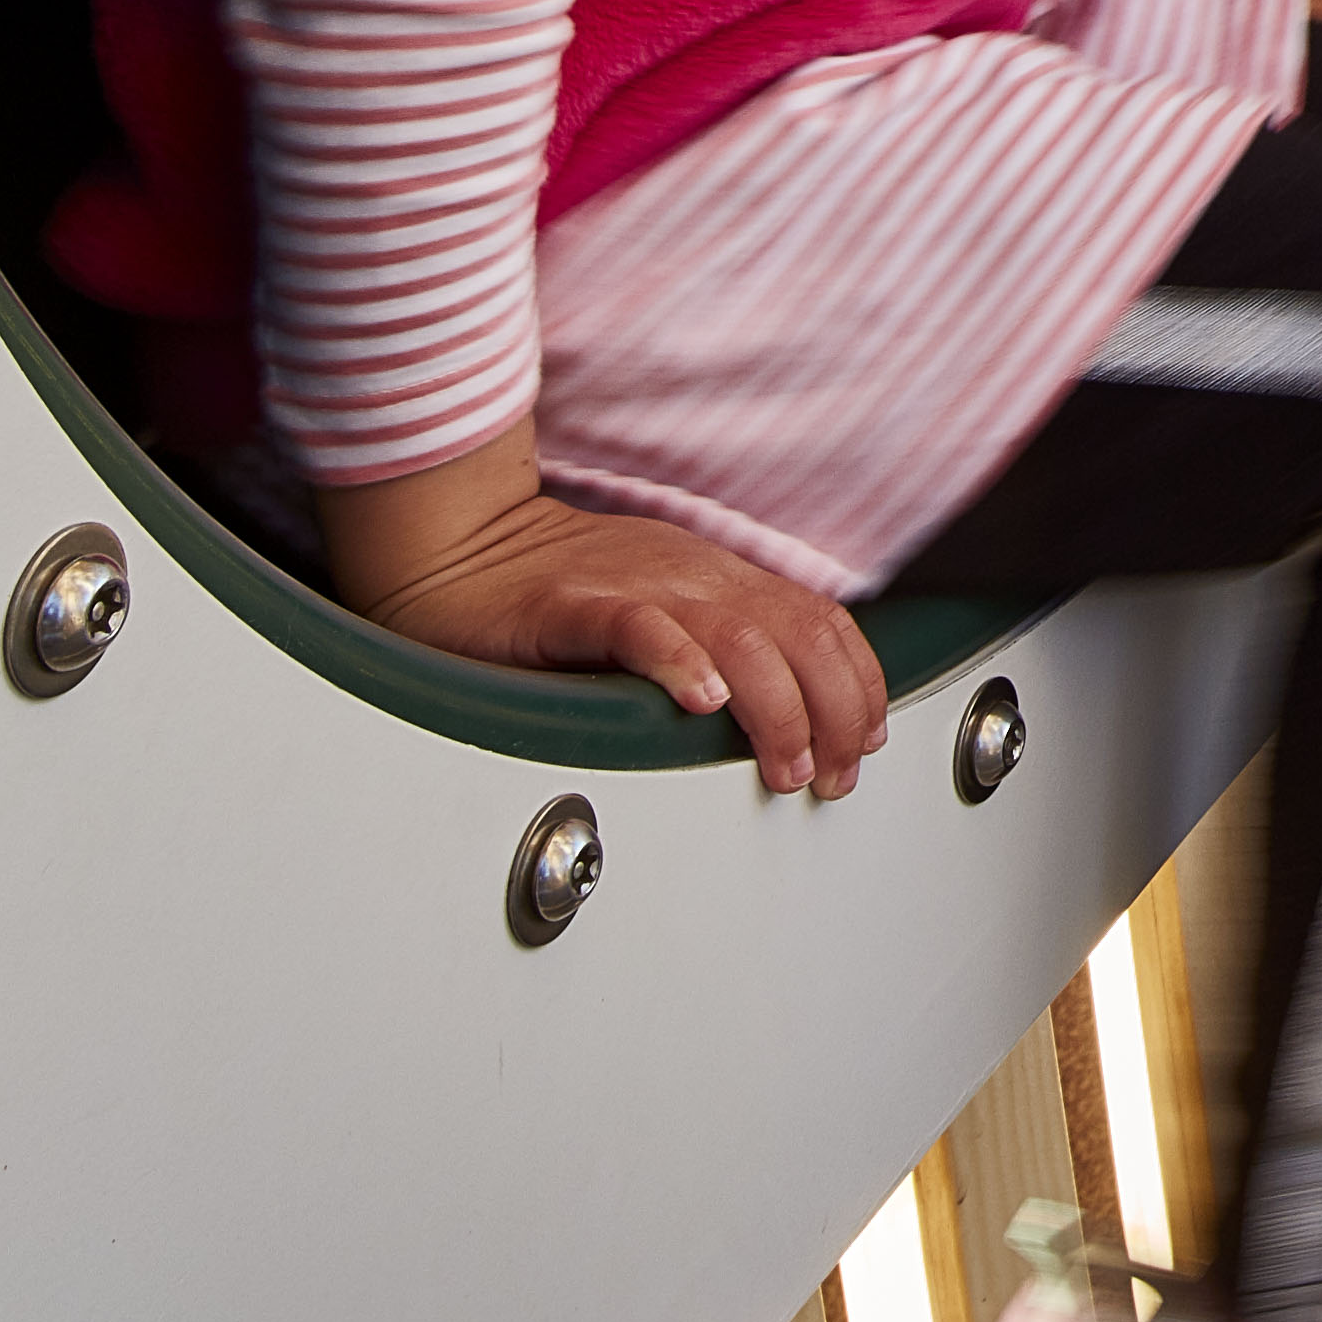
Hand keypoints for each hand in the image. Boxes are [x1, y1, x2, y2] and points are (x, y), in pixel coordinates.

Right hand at [317, 431, 886, 796]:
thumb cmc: (553, 590)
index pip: (821, 623)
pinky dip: (679, 662)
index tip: (864, 744)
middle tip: (830, 777)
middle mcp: (693, 576)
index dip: (857, 684)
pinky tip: (701, 702)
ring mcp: (636, 585)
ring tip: (784, 764)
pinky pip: (639, 626)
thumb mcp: (661, 608)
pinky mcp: (573, 604)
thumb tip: (786, 708)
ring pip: (738, 636)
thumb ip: (718, 643)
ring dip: (775, 707)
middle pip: (797, 635)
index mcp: (719, 579)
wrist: (456, 545)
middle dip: (832, 711)